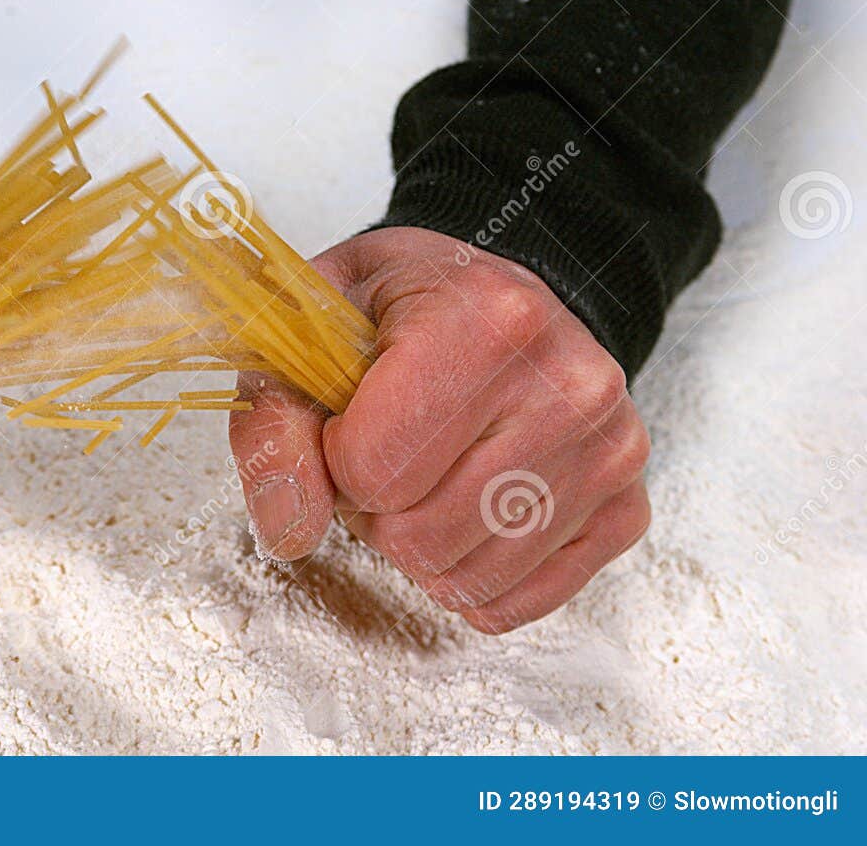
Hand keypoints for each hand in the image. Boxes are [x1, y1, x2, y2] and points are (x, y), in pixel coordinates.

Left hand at [230, 227, 649, 632]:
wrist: (495, 299)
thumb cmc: (396, 311)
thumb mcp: (307, 330)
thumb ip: (275, 428)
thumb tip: (290, 530)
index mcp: (488, 319)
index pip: (373, 467)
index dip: (335, 457)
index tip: (349, 416)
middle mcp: (568, 383)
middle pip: (418, 536)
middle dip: (375, 510)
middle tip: (385, 453)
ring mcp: (609, 451)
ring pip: (465, 579)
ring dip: (418, 545)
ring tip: (426, 473)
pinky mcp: (625, 509)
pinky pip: (516, 603)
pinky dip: (469, 576)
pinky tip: (464, 511)